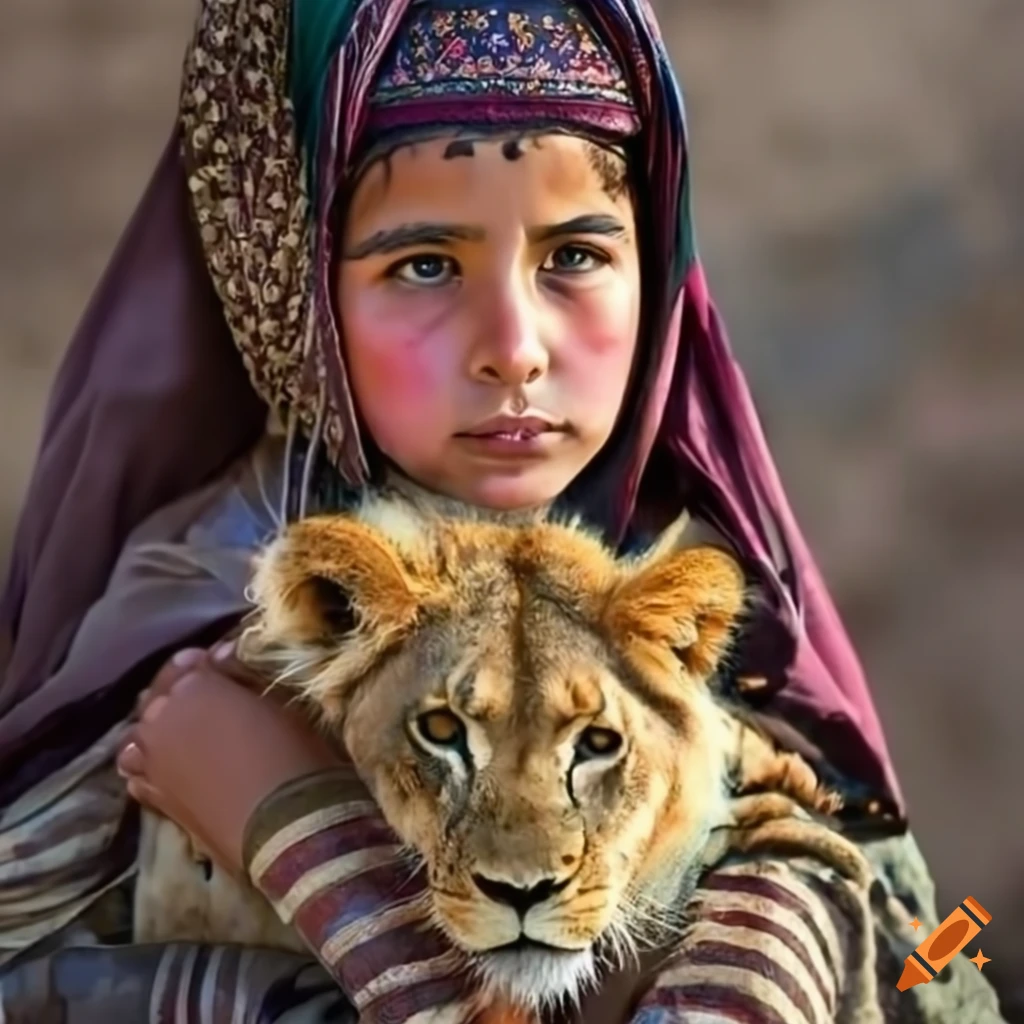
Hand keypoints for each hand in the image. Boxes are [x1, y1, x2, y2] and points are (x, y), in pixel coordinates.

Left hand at [116, 642, 341, 876]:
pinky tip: (168, 765)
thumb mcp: (279, 703)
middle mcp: (161, 717)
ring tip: (186, 734)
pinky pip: (138, 770)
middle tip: (211, 702)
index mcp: (194, 686)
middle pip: (161, 695)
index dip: (208, 664)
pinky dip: (149, 762)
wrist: (284, 828)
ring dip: (160, 728)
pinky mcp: (151, 797)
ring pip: (142, 732)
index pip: (190, 663)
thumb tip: (220, 652)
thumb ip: (242, 673)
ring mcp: (151, 760)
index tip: (226, 667)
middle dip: (182, 693)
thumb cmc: (292, 754)